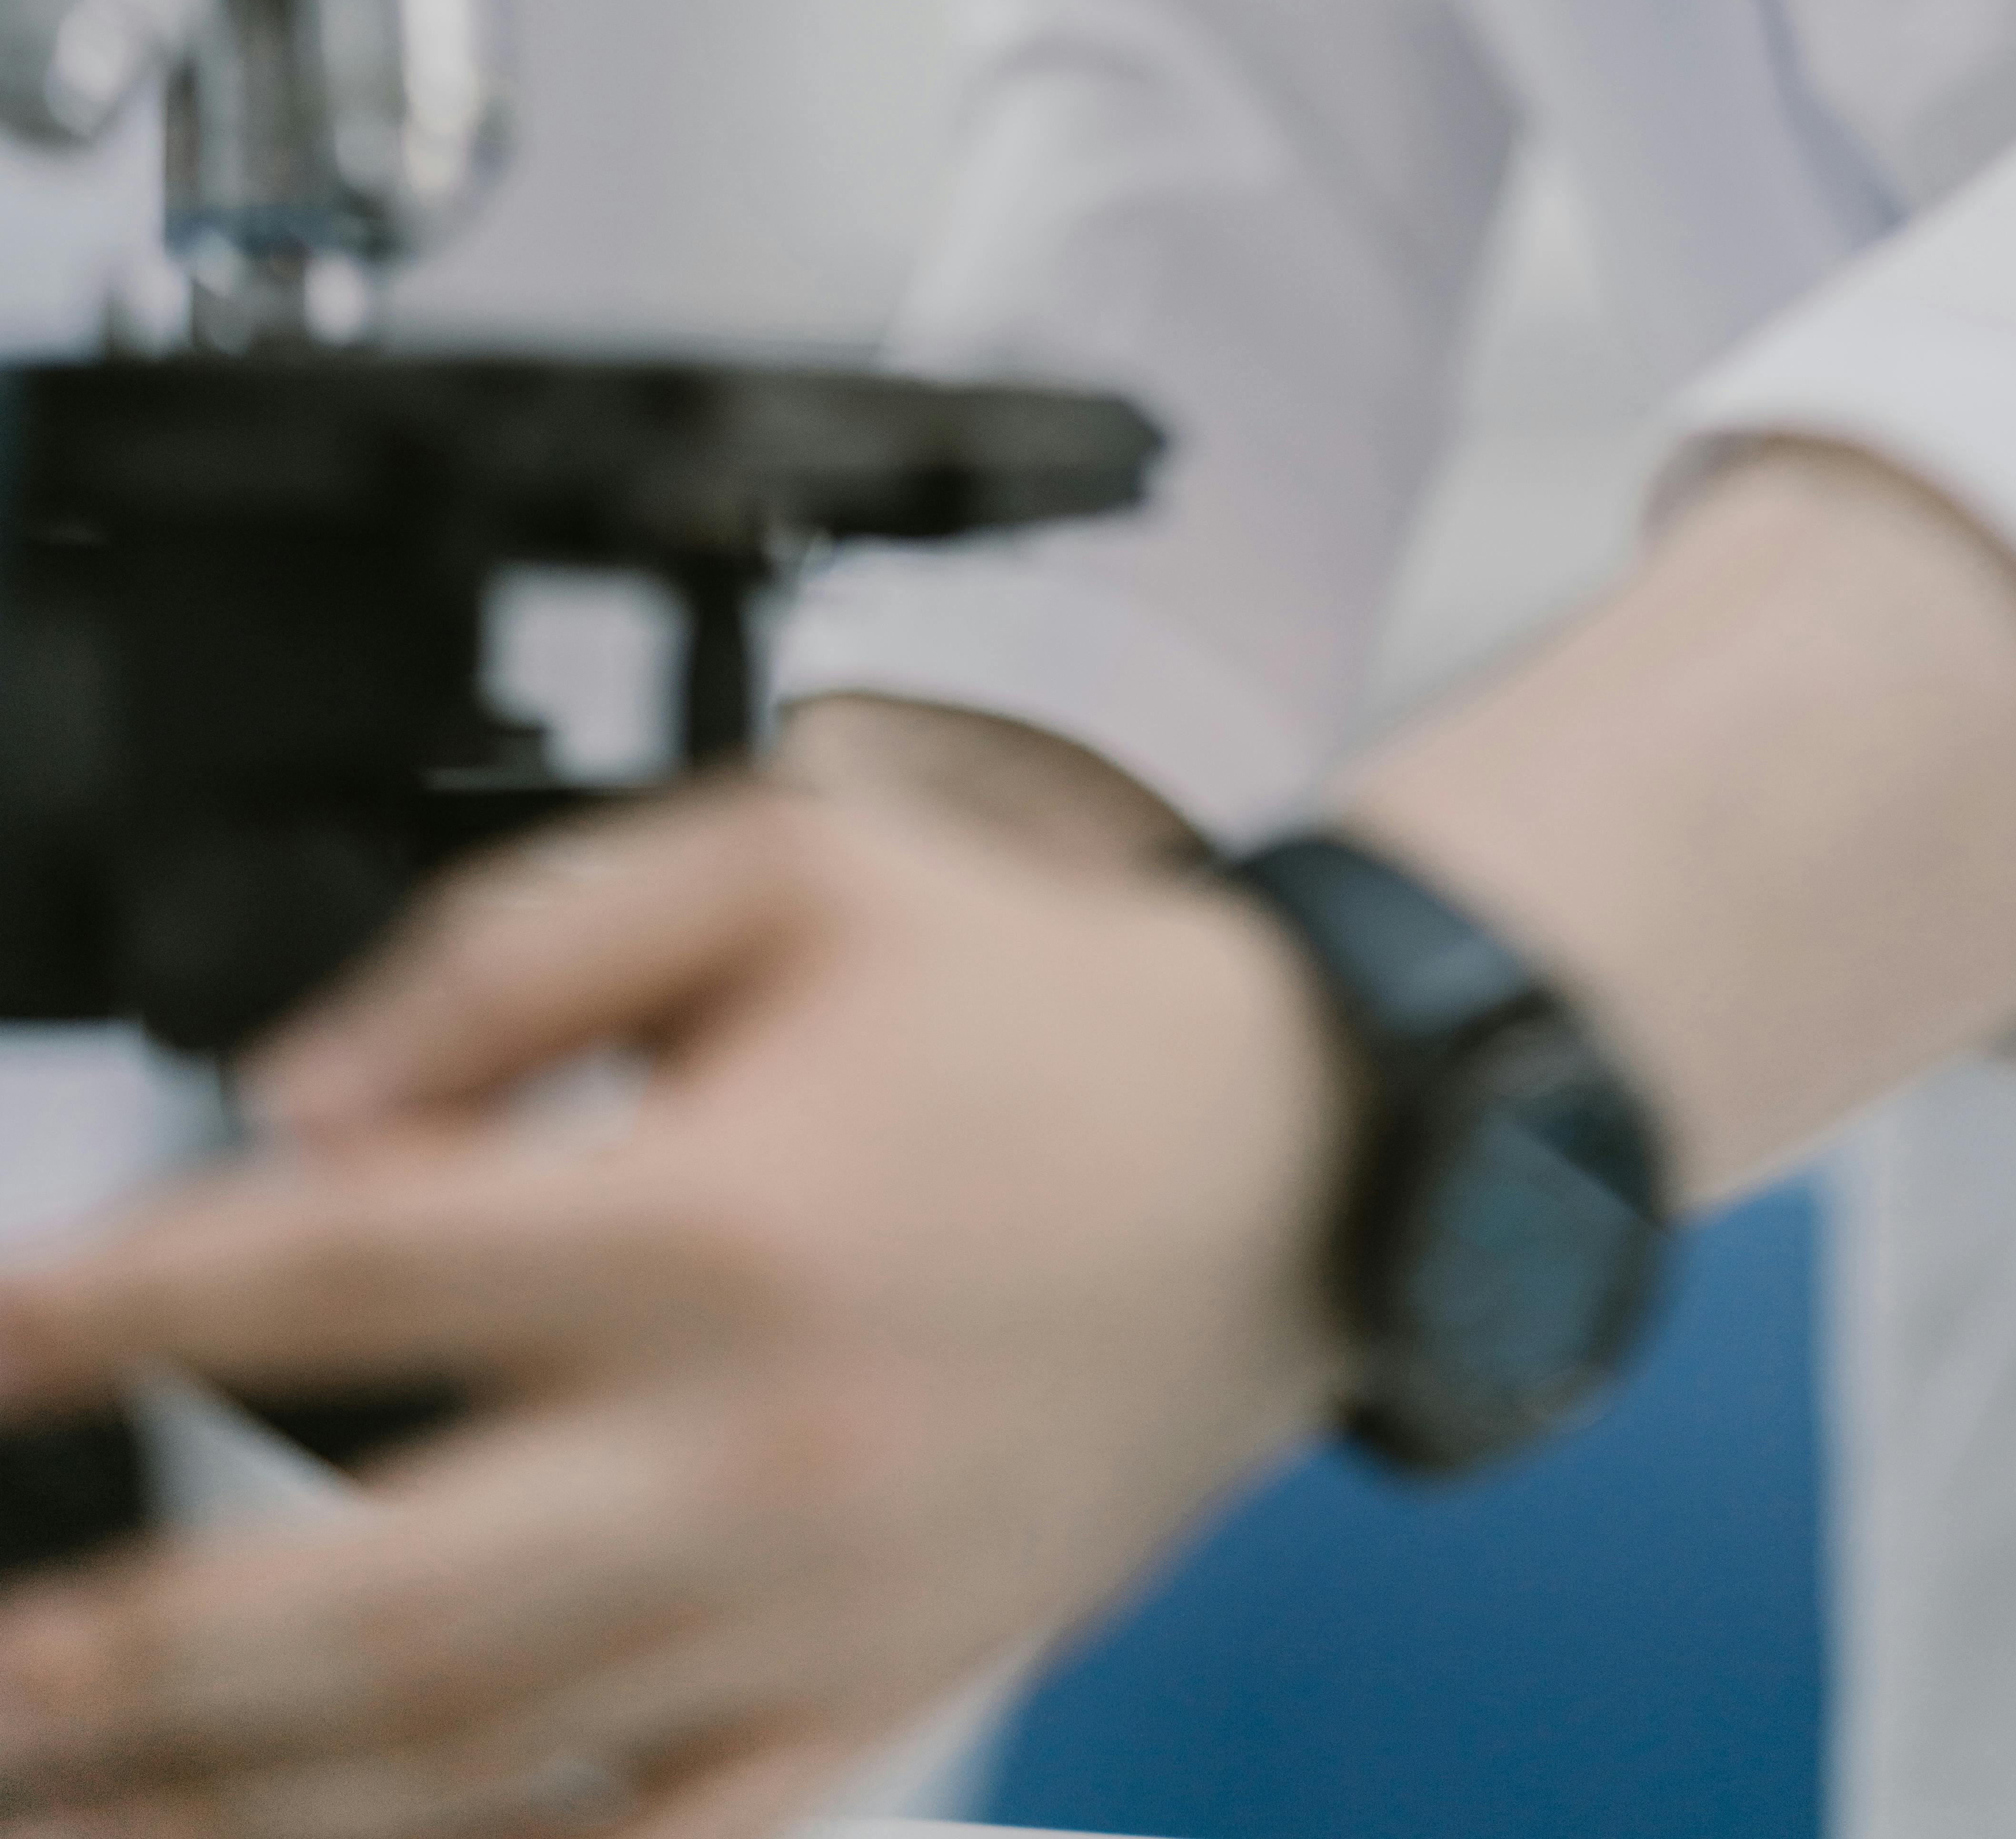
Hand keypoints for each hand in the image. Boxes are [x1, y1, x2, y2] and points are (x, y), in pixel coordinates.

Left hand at [0, 783, 1353, 1838]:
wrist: (1301, 1149)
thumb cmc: (1038, 993)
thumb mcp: (782, 860)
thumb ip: (513, 946)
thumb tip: (294, 1101)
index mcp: (709, 1212)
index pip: (329, 1274)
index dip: (109, 1310)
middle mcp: (742, 1435)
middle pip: (356, 1597)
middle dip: (115, 1660)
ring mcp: (808, 1601)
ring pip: (465, 1765)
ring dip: (228, 1809)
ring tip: (57, 1808)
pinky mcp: (873, 1689)